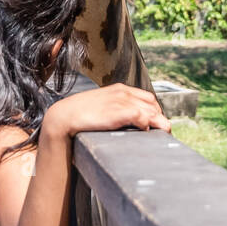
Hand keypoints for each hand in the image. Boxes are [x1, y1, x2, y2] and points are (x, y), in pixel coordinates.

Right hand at [42, 83, 171, 139]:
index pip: (147, 98)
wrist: (65, 116)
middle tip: (161, 132)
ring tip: (160, 136)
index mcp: (119, 89)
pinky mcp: (121, 111)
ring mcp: (122, 101)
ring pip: (152, 111)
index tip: (155, 124)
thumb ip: (114, 109)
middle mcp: (123, 93)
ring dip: (158, 124)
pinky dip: (148, 125)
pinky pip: (143, 117)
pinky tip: (144, 132)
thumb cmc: (80, 114)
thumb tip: (126, 121)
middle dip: (159, 118)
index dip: (155, 111)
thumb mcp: (101, 106)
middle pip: (153, 104)